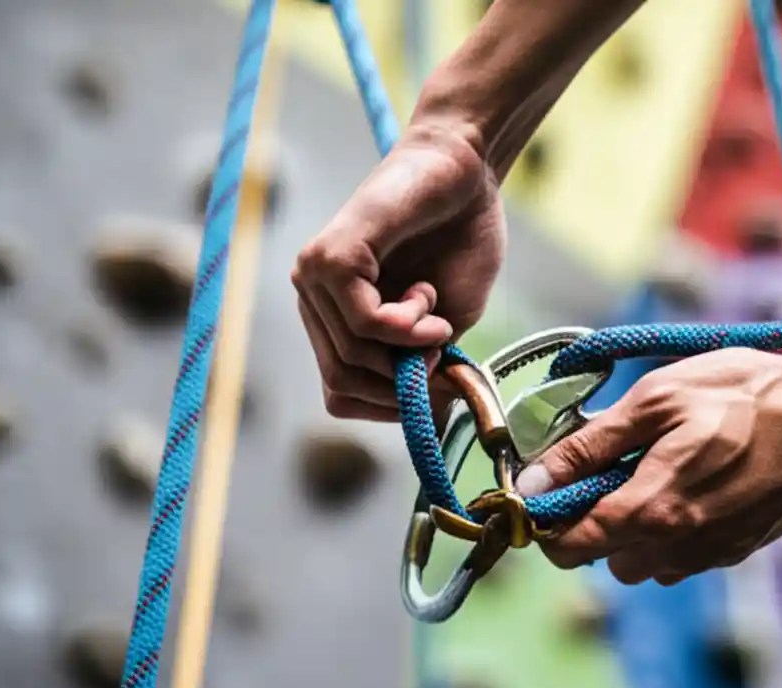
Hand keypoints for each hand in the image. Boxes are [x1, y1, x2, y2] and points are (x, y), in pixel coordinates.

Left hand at [292, 122, 504, 420]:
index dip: (387, 405)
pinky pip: (363, 321)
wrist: (467, 173)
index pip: (339, 391)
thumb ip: (423, 368)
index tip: (434, 388)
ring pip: (352, 355)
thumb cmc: (460, 241)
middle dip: (401, 386)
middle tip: (441, 355)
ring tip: (437, 312)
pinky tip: (429, 299)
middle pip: (341, 382)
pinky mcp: (333, 255)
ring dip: (410, 347)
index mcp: (334, 315)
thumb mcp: (445, 326)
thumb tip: (428, 420)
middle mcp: (314, 296)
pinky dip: (406, 325)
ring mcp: (316, 274)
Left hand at [516, 348, 781, 584]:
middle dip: (594, 519)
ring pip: (643, 562)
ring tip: (659, 467)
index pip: (569, 546)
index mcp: (652, 510)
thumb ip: (588, 446)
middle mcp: (679, 548)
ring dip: (635, 526)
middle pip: (603, 558)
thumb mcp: (656, 400)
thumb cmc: (747, 395)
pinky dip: (672, 527)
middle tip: (611, 465)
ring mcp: (712, 555)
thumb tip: (534, 479)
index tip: (546, 489)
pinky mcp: (737, 551)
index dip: (545, 520)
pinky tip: (694, 479)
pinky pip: (681, 555)